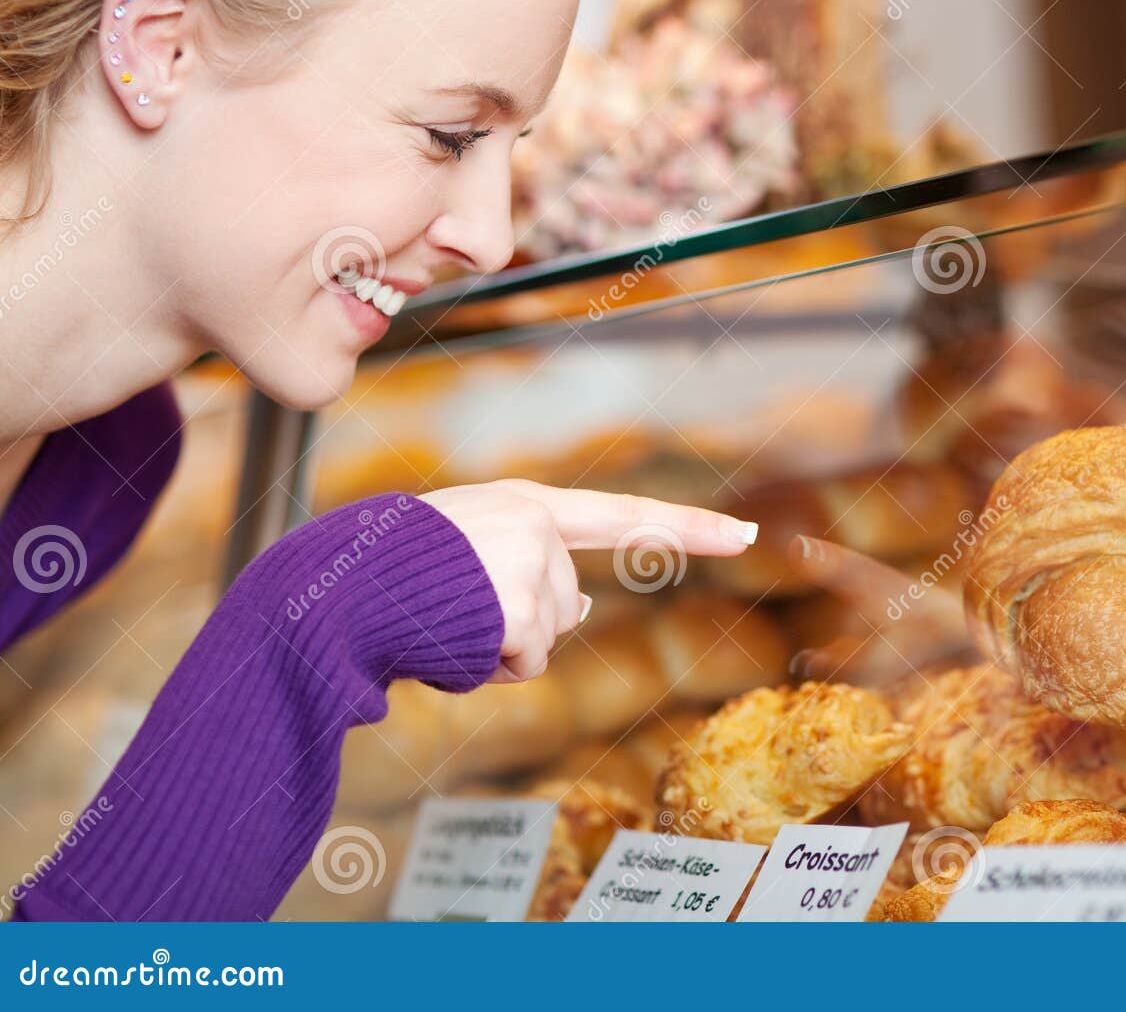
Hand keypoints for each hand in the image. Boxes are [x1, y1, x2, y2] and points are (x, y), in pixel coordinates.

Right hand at [420, 480, 757, 681]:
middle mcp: (537, 526)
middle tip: (454, 607)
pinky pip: (523, 664)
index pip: (625, 514)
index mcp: (527, 504)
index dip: (688, 528)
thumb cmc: (392, 570)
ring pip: (545, 640)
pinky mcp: (518, 607)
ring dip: (497, 648)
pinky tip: (444, 639)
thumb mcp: (470, 551)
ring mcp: (530, 565)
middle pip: (567, 607)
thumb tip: (589, 607)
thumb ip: (532, 567)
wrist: (333, 585)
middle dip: (519, 627)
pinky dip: (484, 668)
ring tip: (442, 619)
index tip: (745, 536)